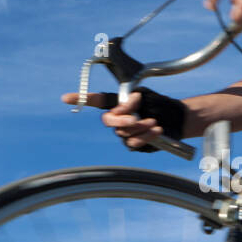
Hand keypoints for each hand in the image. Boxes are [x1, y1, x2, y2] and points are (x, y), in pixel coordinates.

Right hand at [60, 89, 182, 151]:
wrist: (175, 119)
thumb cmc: (158, 104)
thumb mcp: (146, 97)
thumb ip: (132, 100)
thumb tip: (128, 103)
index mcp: (117, 103)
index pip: (95, 100)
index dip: (80, 99)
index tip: (65, 98)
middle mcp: (116, 119)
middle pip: (108, 121)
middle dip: (121, 119)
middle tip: (134, 118)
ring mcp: (123, 133)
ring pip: (124, 133)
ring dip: (140, 126)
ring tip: (154, 122)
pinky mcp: (133, 145)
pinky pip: (134, 143)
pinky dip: (146, 136)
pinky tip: (157, 130)